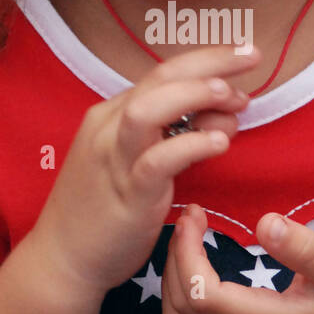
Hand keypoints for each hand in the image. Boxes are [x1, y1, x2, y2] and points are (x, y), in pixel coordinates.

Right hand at [30, 45, 260, 295]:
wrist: (61, 260)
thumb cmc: (104, 212)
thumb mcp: (136, 162)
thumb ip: (176, 136)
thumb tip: (222, 117)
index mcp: (111, 115)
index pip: (162, 72)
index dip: (206, 59)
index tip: (245, 54)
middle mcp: (109, 128)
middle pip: (160, 78)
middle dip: (210, 62)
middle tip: (251, 58)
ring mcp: (114, 160)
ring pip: (150, 110)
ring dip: (195, 95)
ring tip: (233, 98)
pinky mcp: (126, 195)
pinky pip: (157, 161)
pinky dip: (190, 145)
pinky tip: (219, 143)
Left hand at [161, 203, 313, 313]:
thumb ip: (304, 247)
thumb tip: (264, 222)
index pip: (199, 295)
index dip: (186, 253)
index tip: (195, 214)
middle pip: (180, 309)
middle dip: (176, 258)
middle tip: (190, 217)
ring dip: (173, 277)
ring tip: (190, 236)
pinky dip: (182, 294)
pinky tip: (198, 264)